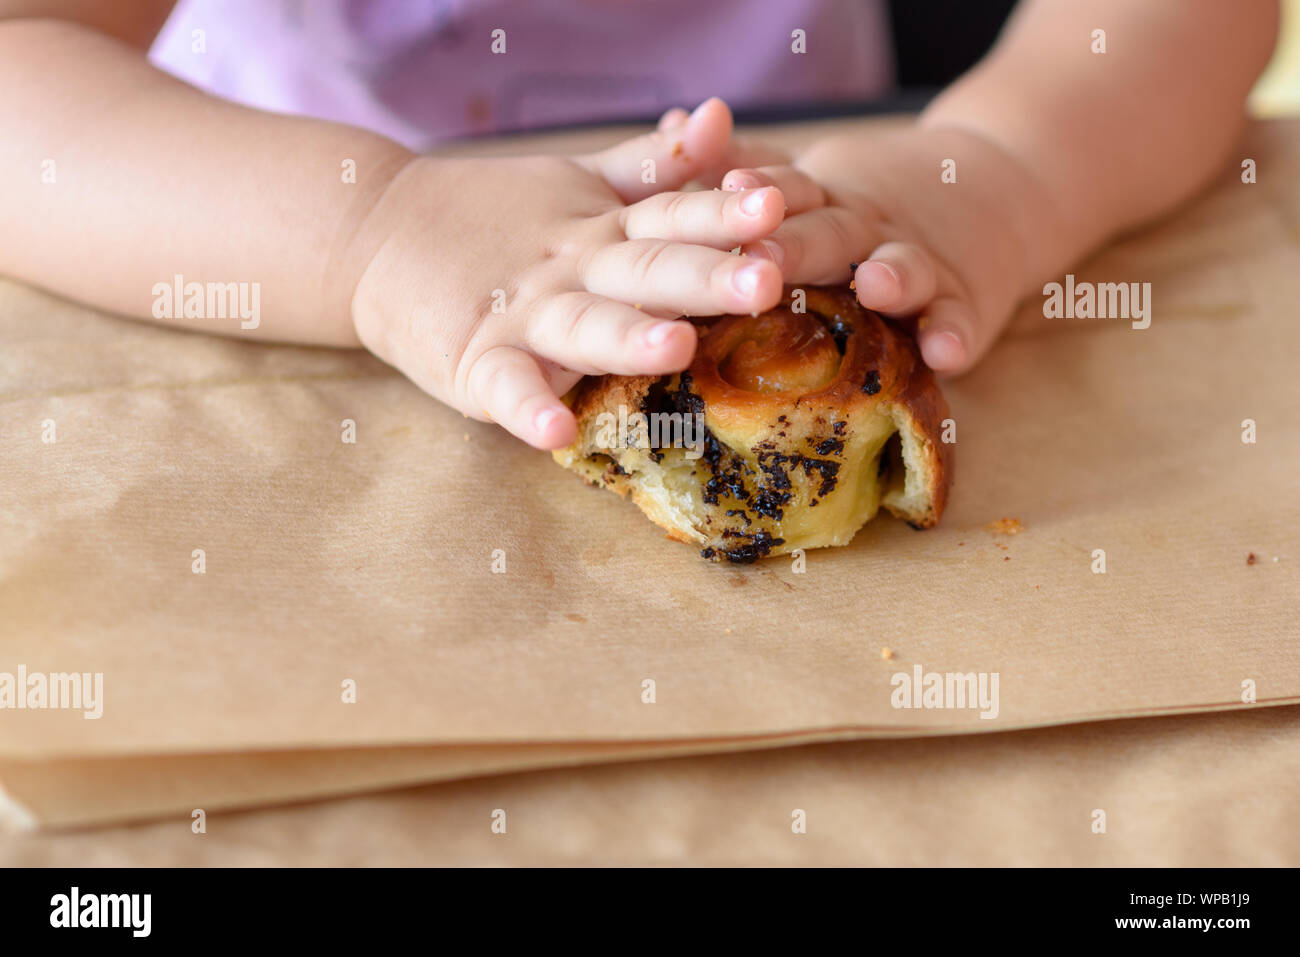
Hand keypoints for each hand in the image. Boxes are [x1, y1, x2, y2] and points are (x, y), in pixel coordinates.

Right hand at [345, 100, 789, 449]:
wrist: (378, 235)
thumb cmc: (496, 219)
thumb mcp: (578, 183)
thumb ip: (650, 164)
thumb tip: (719, 117)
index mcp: (605, 231)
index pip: (673, 216)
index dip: (724, 213)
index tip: (779, 207)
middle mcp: (574, 270)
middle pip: (646, 269)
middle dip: (706, 275)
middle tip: (764, 279)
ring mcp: (525, 317)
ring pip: (585, 326)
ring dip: (629, 336)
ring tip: (674, 346)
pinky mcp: (476, 362)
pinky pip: (506, 388)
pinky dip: (527, 409)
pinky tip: (555, 432)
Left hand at [723, 125, 1056, 373]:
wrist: (1000, 184)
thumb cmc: (870, 200)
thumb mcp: (814, 175)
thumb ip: (748, 162)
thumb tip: (667, 127)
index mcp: (823, 203)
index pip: (787, 193)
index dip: (759, 193)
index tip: (727, 187)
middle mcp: (867, 231)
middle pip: (831, 234)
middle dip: (797, 247)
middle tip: (764, 260)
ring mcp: (920, 265)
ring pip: (903, 270)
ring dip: (891, 279)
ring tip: (875, 286)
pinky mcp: (965, 303)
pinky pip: (960, 320)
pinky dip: (955, 334)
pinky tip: (944, 352)